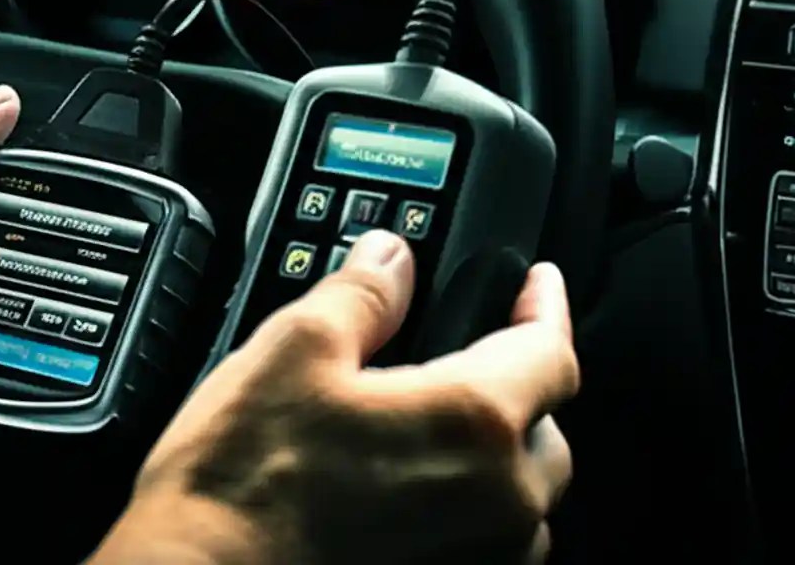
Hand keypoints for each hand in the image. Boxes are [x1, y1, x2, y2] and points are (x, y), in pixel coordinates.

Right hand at [93, 230, 579, 564]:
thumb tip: (391, 259)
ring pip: (521, 498)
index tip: (537, 286)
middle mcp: (497, 503)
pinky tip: (407, 496)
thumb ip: (362, 295)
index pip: (552, 350)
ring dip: (495, 460)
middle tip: (465, 362)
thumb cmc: (241, 489)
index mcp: (473, 424)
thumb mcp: (292, 352)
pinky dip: (467, 512)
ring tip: (425, 435)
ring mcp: (478, 559)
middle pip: (546, 431)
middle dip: (519, 388)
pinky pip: (489, 546)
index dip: (545, 306)